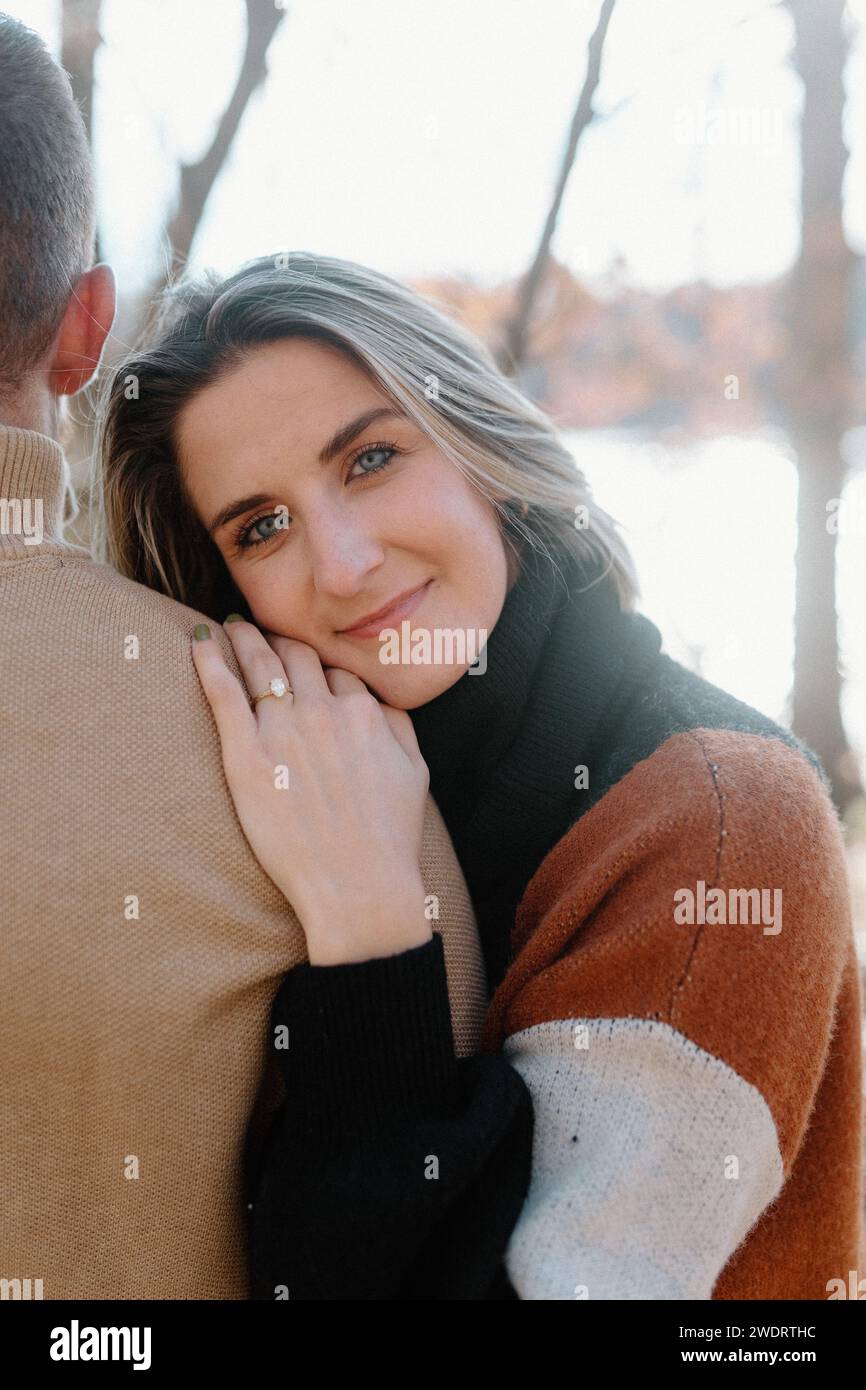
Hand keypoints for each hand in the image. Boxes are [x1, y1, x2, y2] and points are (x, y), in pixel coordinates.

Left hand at [191, 618, 432, 963]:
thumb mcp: (414, 773)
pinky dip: (209, 659)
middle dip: (280, 639)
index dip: (320, 664)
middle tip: (262, 631)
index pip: (338, 671)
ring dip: (244, 637)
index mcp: (365, 713)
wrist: (359, 885)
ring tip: (231, 625)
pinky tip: (199, 640)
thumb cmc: (389, 837)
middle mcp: (324, 712)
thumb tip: (380, 702)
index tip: (304, 659)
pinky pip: (223, 692)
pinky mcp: (246, 755)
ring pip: (261, 664)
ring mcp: (283, 731)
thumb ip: (399, 728)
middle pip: (298, 657)